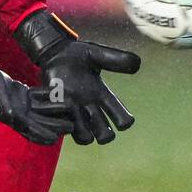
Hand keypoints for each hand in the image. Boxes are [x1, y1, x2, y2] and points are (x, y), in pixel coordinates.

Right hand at [0, 39, 74, 145]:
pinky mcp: (23, 94)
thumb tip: (12, 116)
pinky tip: (59, 91)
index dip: (43, 135)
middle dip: (56, 125)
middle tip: (71, 125)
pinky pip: (39, 97)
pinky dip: (48, 95)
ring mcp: (22, 104)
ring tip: (71, 107)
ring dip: (56, 110)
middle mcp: (19, 114)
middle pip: (41, 123)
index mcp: (12, 118)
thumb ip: (4, 106)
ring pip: (42, 110)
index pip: (31, 132)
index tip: (56, 137)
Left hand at [16, 9, 140, 144]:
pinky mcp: (58, 111)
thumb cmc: (76, 54)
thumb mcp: (96, 54)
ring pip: (85, 137)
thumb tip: (138, 64)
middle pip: (105, 134)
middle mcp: (90, 107)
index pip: (121, 116)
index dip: (124, 121)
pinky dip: (66, 126)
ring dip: (84, 132)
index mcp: (103, 95)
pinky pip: (64, 129)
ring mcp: (74, 111)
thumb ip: (114, 59)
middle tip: (98, 123)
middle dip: (105, 134)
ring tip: (78, 117)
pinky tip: (62, 112)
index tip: (120, 119)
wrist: (53, 53)